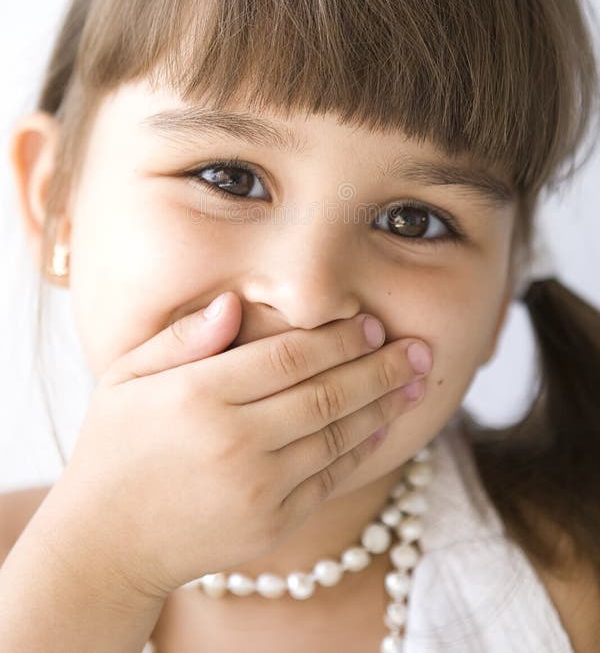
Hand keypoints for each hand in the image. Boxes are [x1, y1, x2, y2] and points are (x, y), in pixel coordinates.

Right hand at [52, 292, 429, 599]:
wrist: (106, 542)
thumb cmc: (114, 447)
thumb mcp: (125, 378)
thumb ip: (182, 337)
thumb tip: (233, 303)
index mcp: (199, 394)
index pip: (288, 356)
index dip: (337, 339)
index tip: (371, 325)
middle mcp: (234, 440)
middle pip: (326, 394)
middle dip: (380, 368)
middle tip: (418, 349)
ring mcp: (256, 487)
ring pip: (337, 436)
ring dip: (383, 406)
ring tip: (416, 383)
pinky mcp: (270, 524)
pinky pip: (329, 480)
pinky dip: (361, 451)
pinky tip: (382, 429)